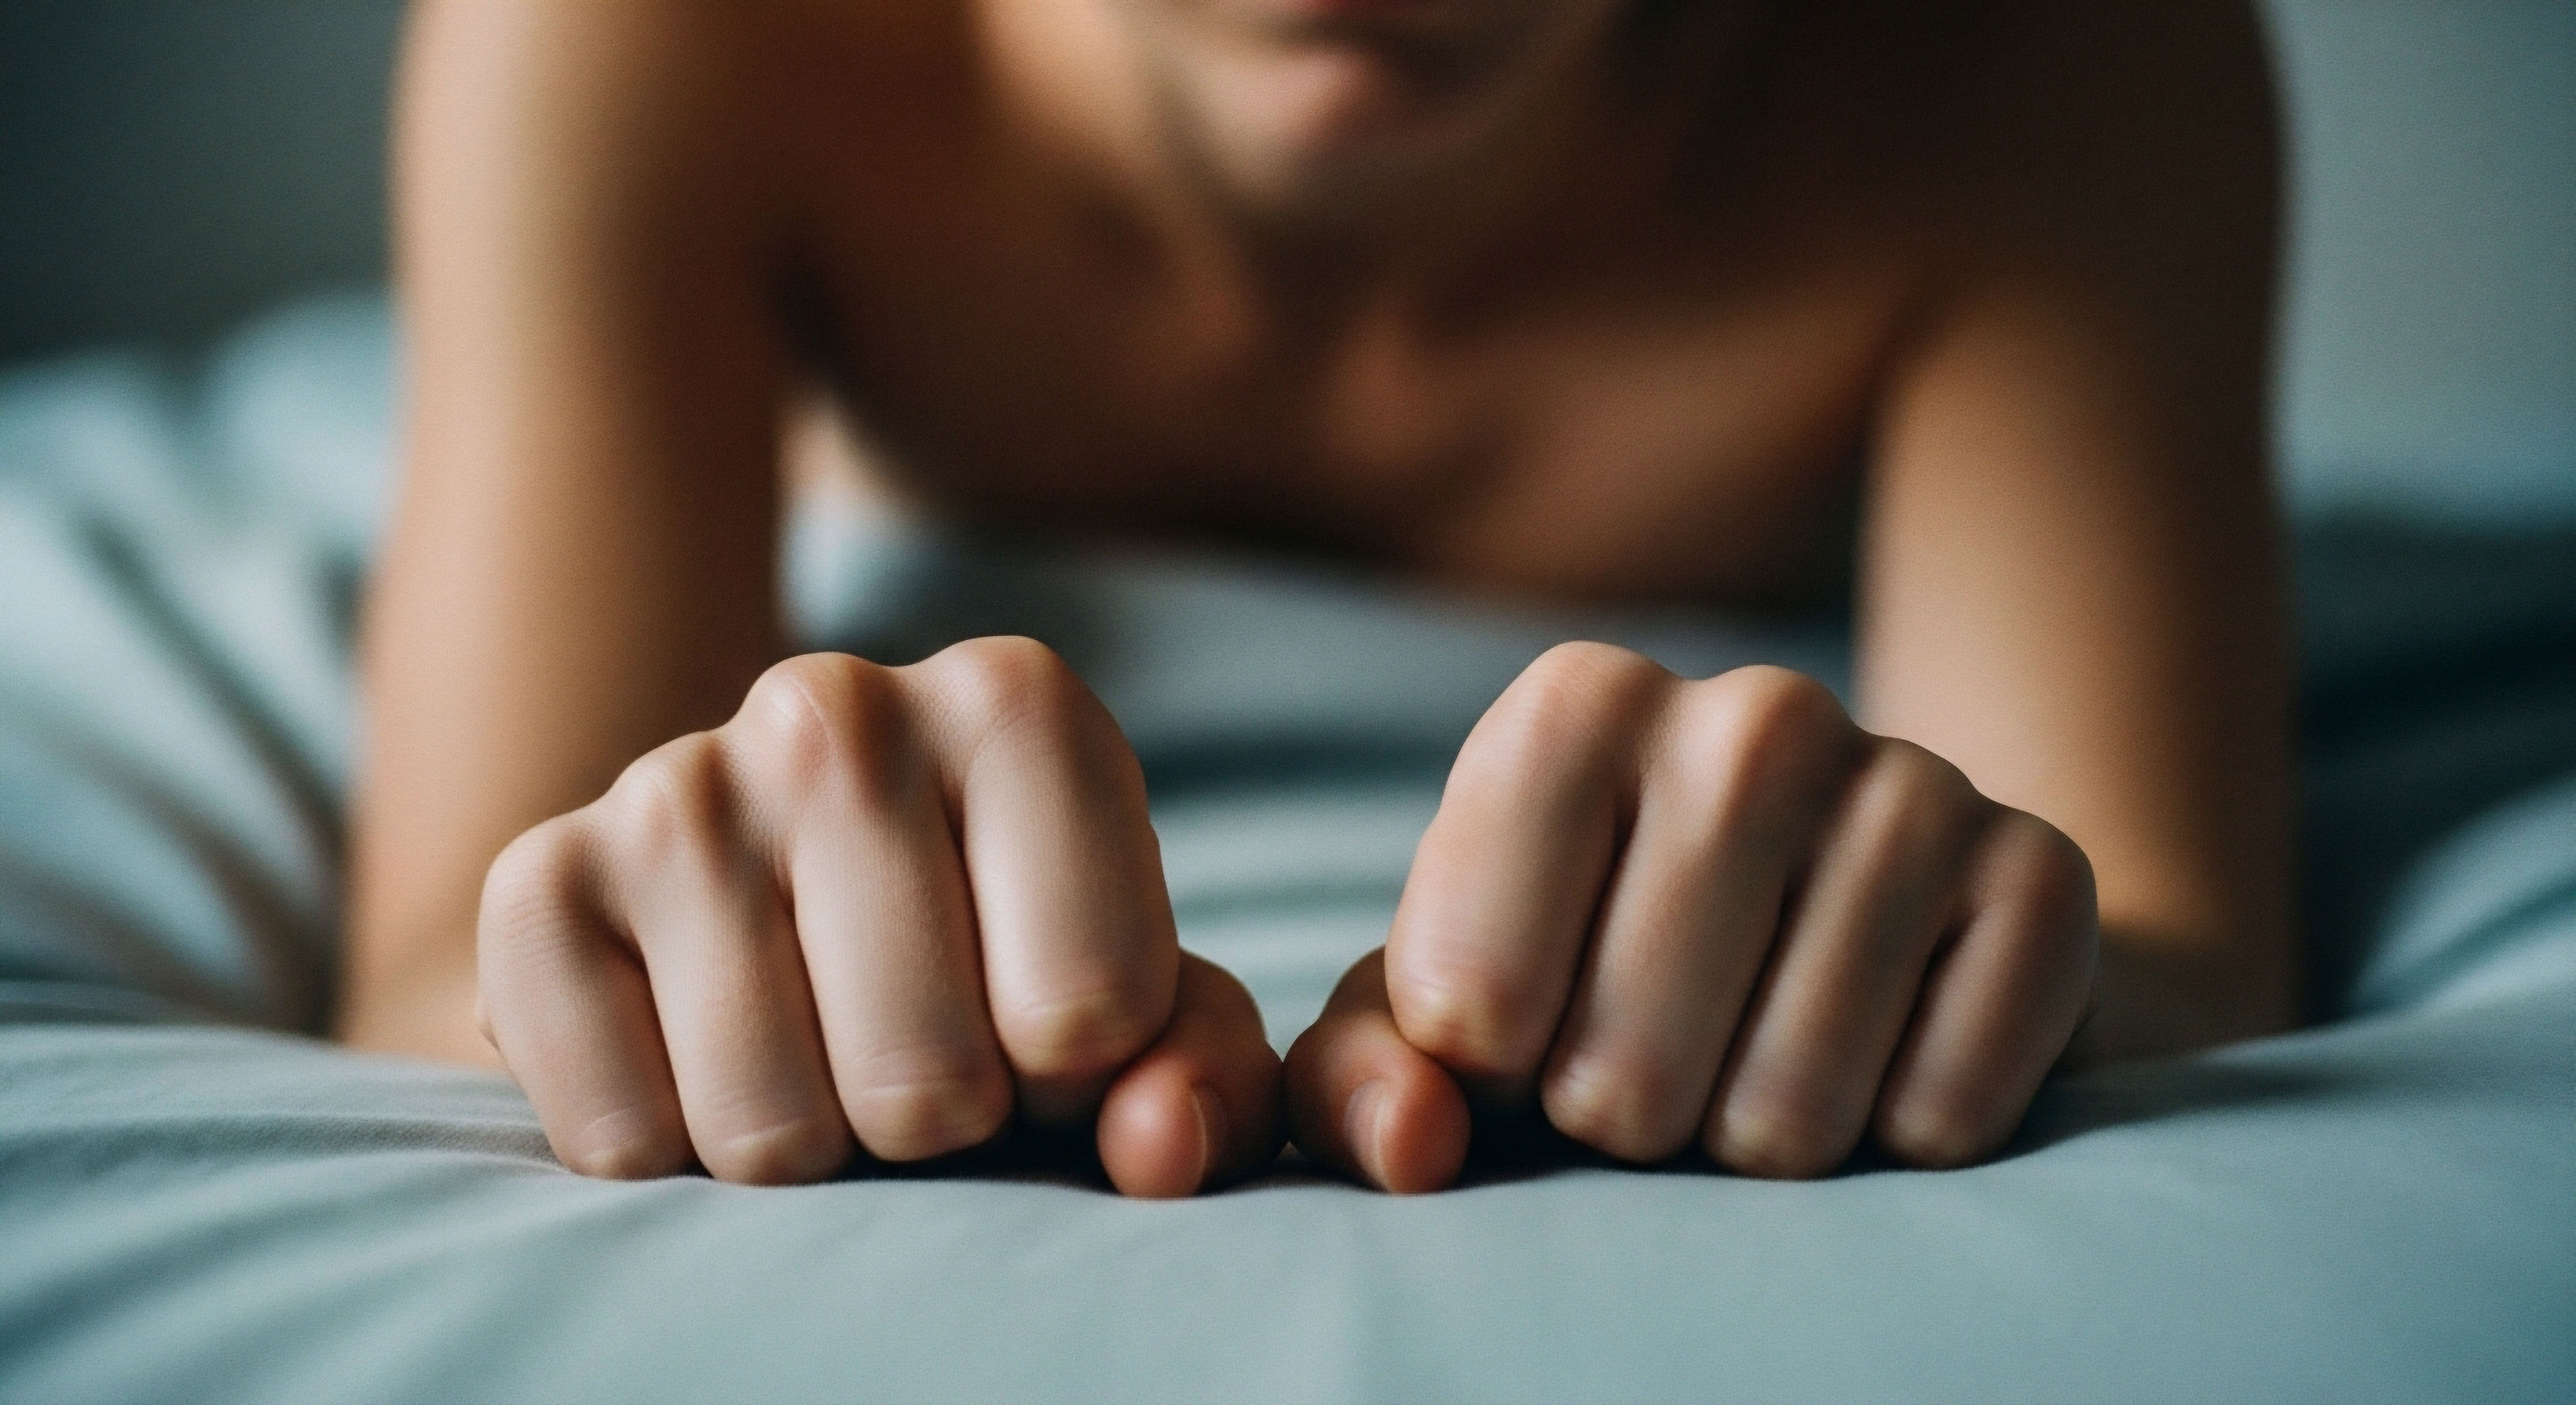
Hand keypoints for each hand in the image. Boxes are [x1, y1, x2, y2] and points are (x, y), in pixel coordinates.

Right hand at [477, 639, 1281, 1194]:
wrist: (775, 931)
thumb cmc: (1001, 969)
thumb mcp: (1149, 1011)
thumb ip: (1204, 1072)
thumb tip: (1155, 1151)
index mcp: (1017, 706)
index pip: (1089, 1008)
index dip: (1073, 1076)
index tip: (1042, 1030)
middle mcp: (836, 710)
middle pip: (929, 1079)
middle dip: (940, 1125)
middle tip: (918, 1060)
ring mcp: (672, 786)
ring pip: (771, 1127)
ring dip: (810, 1147)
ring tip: (817, 1061)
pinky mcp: (536, 883)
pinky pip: (619, 1136)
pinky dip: (671, 1155)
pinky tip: (698, 1063)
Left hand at [1287, 644, 2095, 1190]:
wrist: (1860, 937)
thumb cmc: (1600, 972)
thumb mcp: (1443, 1013)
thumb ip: (1360, 1077)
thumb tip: (1415, 1146)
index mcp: (1578, 709)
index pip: (1469, 992)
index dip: (1488, 1070)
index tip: (1518, 1041)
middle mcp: (1753, 714)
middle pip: (1625, 1067)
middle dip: (1625, 1124)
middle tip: (1653, 1074)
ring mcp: (1915, 784)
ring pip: (1788, 1107)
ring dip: (1756, 1144)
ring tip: (1757, 1071)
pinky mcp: (2044, 878)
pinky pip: (1942, 1110)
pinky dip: (1896, 1139)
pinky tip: (1884, 1064)